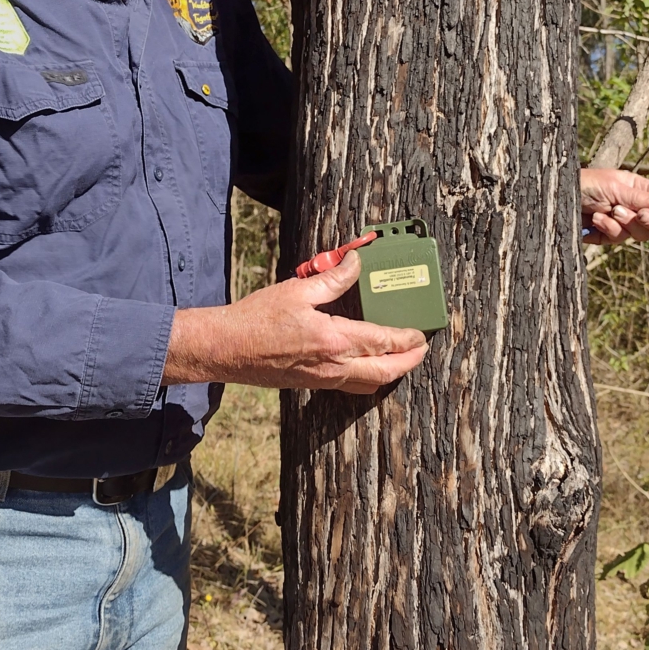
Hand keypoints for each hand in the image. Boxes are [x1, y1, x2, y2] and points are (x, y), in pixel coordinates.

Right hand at [162, 251, 428, 394]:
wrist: (226, 349)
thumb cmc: (256, 319)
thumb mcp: (297, 291)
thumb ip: (332, 279)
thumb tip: (356, 263)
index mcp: (334, 340)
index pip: (383, 342)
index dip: (408, 339)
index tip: (422, 333)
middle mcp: (334, 365)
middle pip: (385, 371)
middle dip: (409, 362)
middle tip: (421, 350)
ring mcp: (323, 379)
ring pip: (369, 383)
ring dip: (391, 372)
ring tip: (401, 358)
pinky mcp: (312, 384)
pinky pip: (351, 386)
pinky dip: (369, 377)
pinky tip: (368, 365)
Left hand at [580, 167, 648, 243]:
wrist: (557, 196)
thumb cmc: (586, 183)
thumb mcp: (615, 186)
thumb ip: (641, 198)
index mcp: (639, 189)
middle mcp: (633, 207)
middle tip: (640, 214)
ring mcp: (620, 222)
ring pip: (639, 234)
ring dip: (626, 223)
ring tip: (610, 211)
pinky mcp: (606, 235)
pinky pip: (617, 239)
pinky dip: (608, 229)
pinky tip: (596, 219)